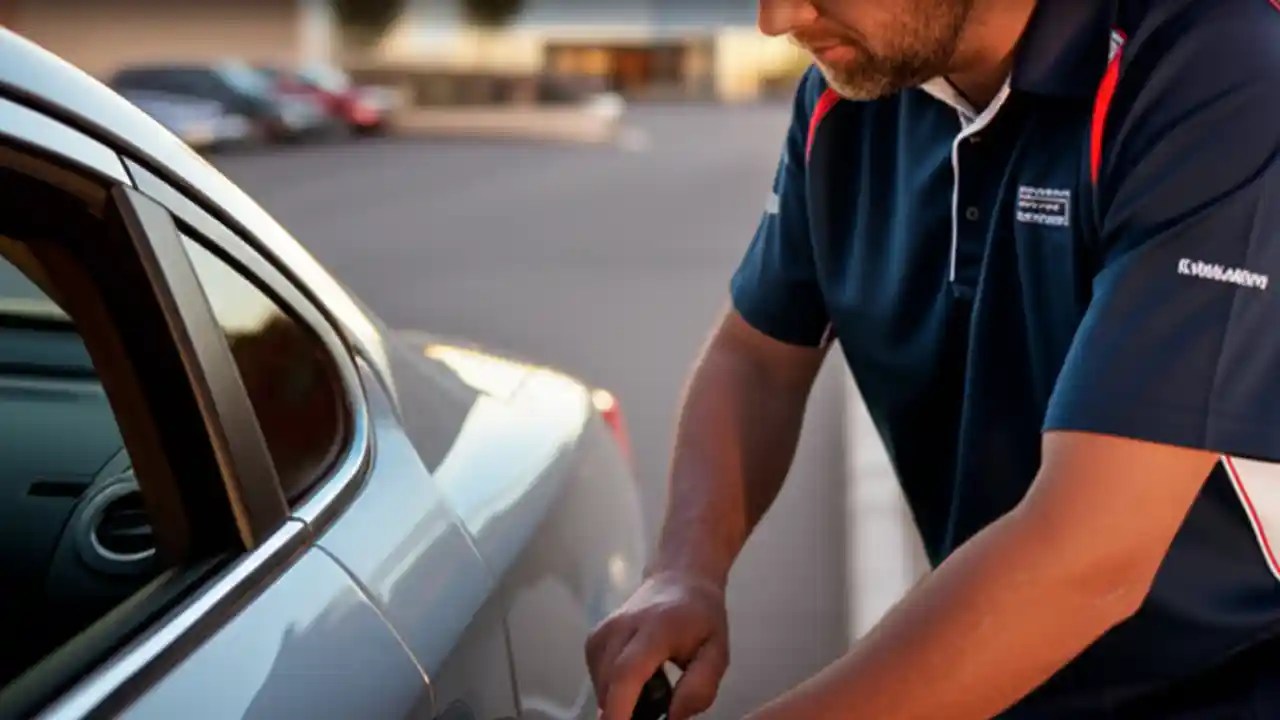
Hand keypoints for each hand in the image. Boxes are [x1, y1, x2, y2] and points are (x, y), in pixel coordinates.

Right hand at [586, 570, 729, 719]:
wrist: (680, 578)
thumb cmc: (702, 619)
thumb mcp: (717, 653)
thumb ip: (699, 688)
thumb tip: (673, 719)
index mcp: (656, 629)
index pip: (626, 673)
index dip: (619, 709)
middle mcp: (621, 627)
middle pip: (609, 684)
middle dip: (621, 714)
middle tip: (650, 715)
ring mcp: (603, 631)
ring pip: (600, 684)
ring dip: (620, 702)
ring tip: (651, 693)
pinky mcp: (594, 637)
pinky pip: (597, 677)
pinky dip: (612, 689)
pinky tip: (634, 684)